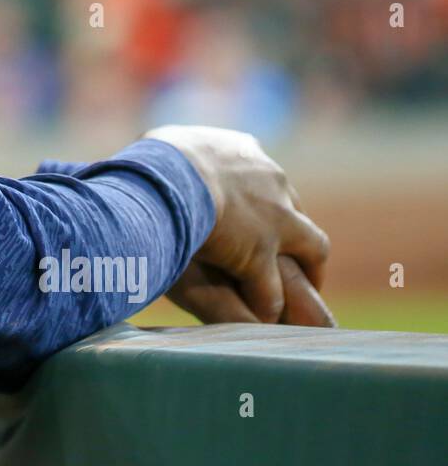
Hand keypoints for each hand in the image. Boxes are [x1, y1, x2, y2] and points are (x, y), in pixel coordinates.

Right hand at [143, 125, 331, 323]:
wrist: (168, 174)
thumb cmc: (154, 158)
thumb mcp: (168, 145)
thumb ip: (176, 154)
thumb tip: (161, 158)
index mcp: (242, 150)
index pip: (267, 174)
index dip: (263, 197)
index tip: (253, 212)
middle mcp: (270, 180)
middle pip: (295, 209)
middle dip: (293, 235)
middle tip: (283, 257)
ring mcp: (274, 217)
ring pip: (311, 248)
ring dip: (299, 274)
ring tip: (287, 295)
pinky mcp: (261, 253)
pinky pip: (270, 289)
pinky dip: (266, 304)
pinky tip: (259, 319)